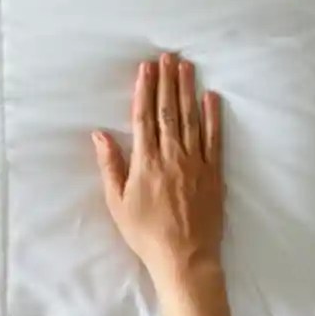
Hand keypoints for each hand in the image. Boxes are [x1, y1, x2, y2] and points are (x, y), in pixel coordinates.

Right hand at [92, 53, 224, 286]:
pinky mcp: (214, 173)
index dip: (144, 90)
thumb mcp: (118, 203)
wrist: (185, 258)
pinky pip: (214, 139)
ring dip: (187, 90)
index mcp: (146, 162)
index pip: (144, 118)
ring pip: (191, 119)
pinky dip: (213, 116)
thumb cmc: (146, 234)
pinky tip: (211, 97)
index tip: (146, 68)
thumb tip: (100, 135)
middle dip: (167, 81)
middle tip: (167, 57)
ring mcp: (196, 163)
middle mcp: (172, 156)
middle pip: (169, 111)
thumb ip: (110, 166)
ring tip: (186, 67)